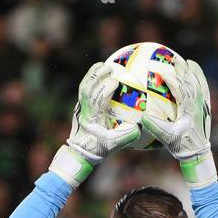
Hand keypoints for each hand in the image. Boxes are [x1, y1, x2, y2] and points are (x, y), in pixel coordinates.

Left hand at [49, 61, 140, 187]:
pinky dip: (91, 79)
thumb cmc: (96, 149)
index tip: (116, 81)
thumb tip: (138, 128)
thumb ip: (124, 137)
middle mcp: (84, 109)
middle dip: (98, 76)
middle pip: (87, 88)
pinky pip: (84, 89)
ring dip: (92, 74)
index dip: (105, 89)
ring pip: (84, 86)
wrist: (79, 153)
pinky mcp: (80, 107)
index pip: (96, 99)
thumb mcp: (112, 145)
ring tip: (103, 64)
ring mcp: (80, 107)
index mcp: (91, 117)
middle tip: (110, 67)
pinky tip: (100, 74)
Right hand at [140, 58, 217, 187]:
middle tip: (174, 60)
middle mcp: (198, 106)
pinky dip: (201, 80)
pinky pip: (204, 91)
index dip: (173, 81)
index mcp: (188, 112)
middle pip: (191, 84)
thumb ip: (155, 127)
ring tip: (189, 62)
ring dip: (194, 73)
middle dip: (183, 72)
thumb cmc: (181, 146)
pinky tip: (196, 73)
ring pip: (200, 85)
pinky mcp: (205, 108)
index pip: (181, 92)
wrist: (198, 153)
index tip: (164, 73)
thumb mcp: (166, 137)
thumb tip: (142, 116)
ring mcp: (203, 107)